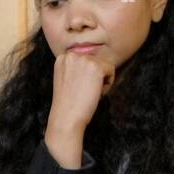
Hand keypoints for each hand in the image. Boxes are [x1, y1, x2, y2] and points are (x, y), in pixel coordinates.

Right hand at [44, 51, 114, 168]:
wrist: (66, 118)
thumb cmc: (68, 104)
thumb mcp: (66, 79)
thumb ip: (75, 67)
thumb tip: (94, 61)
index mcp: (63, 57)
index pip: (85, 59)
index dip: (85, 76)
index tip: (77, 89)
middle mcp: (72, 55)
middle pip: (96, 61)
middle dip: (94, 78)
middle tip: (82, 93)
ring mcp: (84, 60)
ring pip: (104, 66)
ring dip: (100, 81)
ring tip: (87, 93)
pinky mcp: (96, 67)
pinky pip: (111, 71)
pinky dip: (107, 85)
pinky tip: (94, 94)